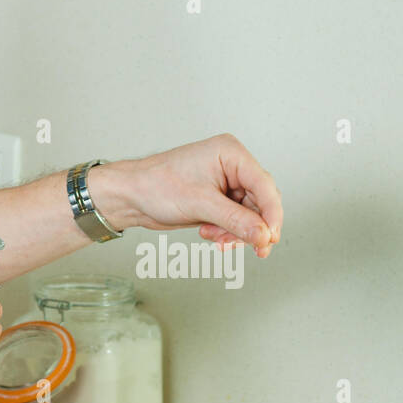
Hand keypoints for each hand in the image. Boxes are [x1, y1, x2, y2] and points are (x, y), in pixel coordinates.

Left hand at [94, 133, 282, 258]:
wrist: (130, 196)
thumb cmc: (155, 186)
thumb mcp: (200, 204)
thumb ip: (236, 221)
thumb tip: (263, 235)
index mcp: (230, 153)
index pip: (264, 184)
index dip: (272, 214)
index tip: (270, 237)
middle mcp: (231, 165)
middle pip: (260, 202)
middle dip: (252, 227)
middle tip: (253, 249)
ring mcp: (225, 182)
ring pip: (249, 215)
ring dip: (237, 232)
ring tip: (215, 239)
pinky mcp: (218, 198)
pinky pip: (236, 220)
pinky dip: (228, 232)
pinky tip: (211, 235)